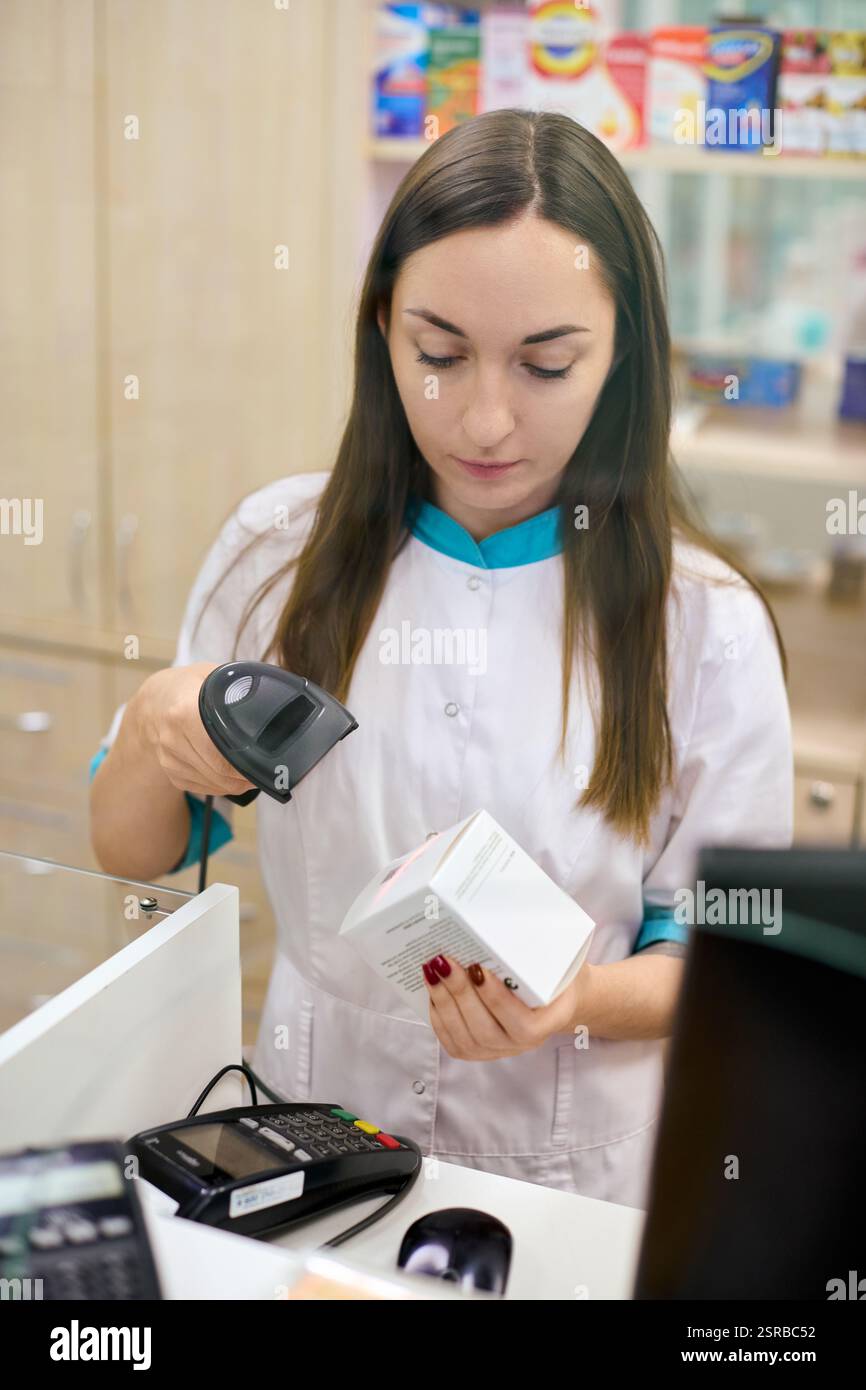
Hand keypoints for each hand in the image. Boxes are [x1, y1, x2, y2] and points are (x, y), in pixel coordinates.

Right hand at [132, 662, 256, 798]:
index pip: (221, 752)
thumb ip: (241, 685)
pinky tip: (231, 773)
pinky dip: (223, 785)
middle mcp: (173, 740)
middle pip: (220, 773)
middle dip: (248, 776)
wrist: (152, 702)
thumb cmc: (190, 686)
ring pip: (215, 784)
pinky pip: (204, 788)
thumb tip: (276, 692)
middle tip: (268, 770)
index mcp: (184, 713)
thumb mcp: (212, 676)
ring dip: (238, 783)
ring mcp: (169, 760)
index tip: (268, 762)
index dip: (247, 762)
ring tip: (253, 770)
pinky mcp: (171, 774)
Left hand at [421, 954, 596, 1059]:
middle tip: (444, 961)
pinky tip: (431, 988)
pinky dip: (437, 1015)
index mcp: (548, 1022)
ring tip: (432, 970)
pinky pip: (451, 1040)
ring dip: (444, 1002)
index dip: (496, 999)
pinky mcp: (477, 1051)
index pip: (522, 1023)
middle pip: (485, 1031)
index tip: (478, 967)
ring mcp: (498, 1051)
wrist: (554, 996)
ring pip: (464, 1038)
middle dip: (461, 993)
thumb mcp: (557, 958)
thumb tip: (504, 916)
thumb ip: (538, 948)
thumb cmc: (553, 971)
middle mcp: (523, 1044)